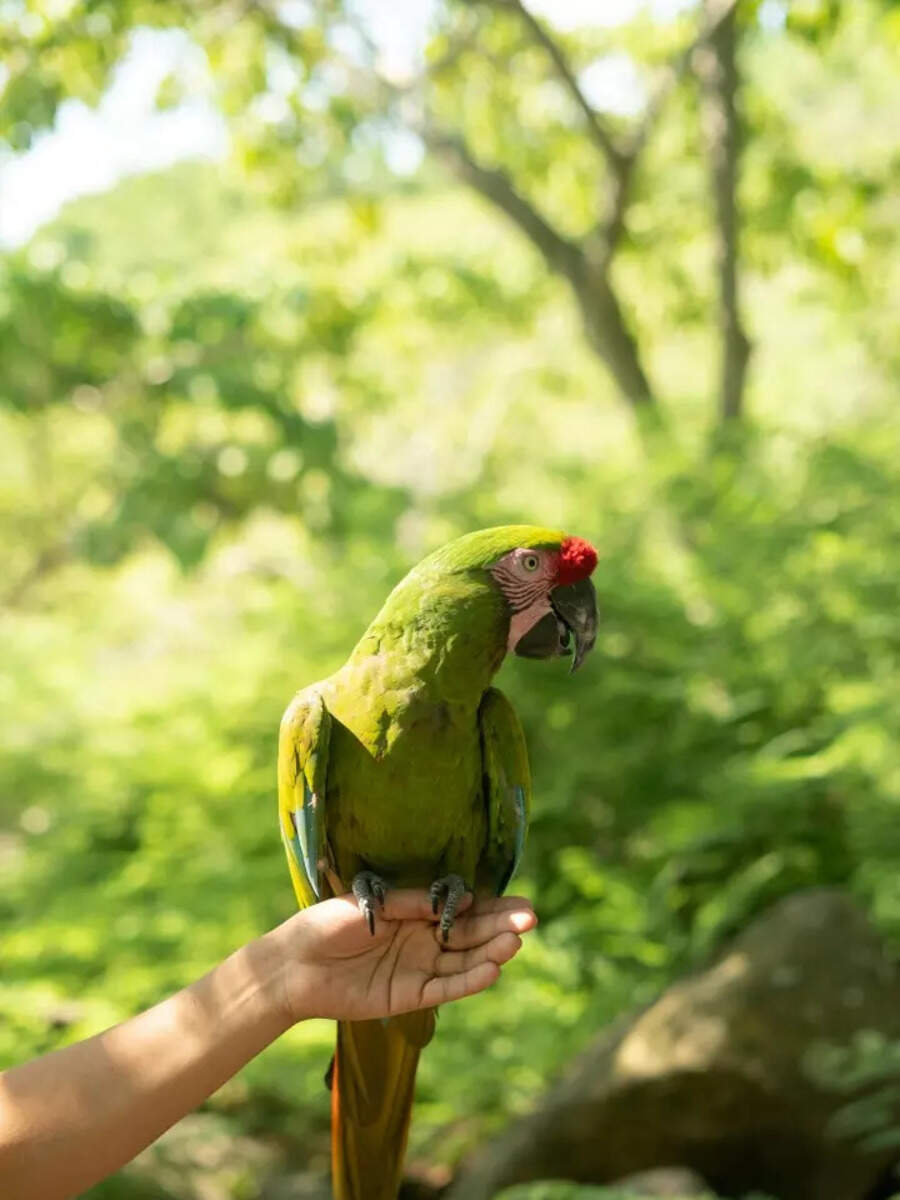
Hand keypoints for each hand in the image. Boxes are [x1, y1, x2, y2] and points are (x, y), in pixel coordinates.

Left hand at [268, 890, 536, 1022]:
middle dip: (501, 927)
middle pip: (470, 936)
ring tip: (514, 943)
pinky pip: (445, 989)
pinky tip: (492, 970)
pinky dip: (468, 981)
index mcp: (415, 914)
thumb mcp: (372, 903)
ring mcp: (418, 969)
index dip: (492, 907)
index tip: (522, 903)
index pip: (463, 910)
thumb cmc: (326, 924)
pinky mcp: (408, 997)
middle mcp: (423, 942)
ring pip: (463, 962)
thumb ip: (413, 903)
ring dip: (490, 953)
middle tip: (530, 920)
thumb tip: (459, 898)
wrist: (293, 964)